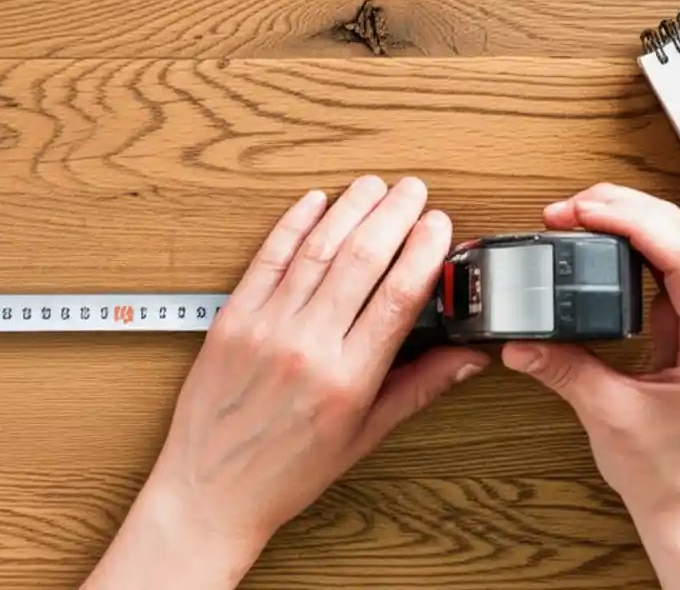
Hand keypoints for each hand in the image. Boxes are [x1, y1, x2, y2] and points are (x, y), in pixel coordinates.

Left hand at [84, 177, 488, 589]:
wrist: (211, 492)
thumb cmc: (285, 472)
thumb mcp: (364, 437)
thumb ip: (419, 388)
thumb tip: (468, 358)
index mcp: (347, 379)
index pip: (399, 296)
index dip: (425, 251)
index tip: (440, 226)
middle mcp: (306, 347)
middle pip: (362, 260)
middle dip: (395, 215)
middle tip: (415, 191)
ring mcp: (265, 328)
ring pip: (317, 250)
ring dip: (350, 209)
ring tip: (374, 187)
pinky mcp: (231, 319)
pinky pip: (267, 259)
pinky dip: (293, 225)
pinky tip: (314, 203)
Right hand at [502, 183, 679, 588]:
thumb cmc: (668, 469)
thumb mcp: (607, 415)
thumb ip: (563, 369)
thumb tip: (519, 340)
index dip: (632, 223)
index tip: (584, 213)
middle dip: (622, 210)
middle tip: (564, 210)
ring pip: (678, 240)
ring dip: (627, 219)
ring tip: (575, 215)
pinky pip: (672, 260)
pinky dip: (633, 240)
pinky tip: (599, 235)